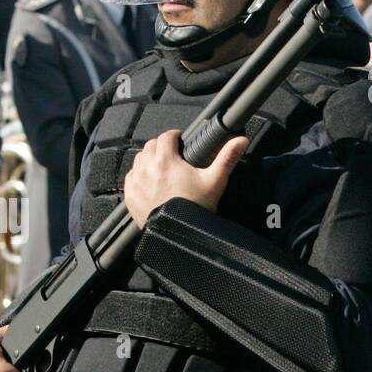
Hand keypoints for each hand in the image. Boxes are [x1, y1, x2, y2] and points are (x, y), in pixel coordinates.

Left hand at [123, 130, 248, 227]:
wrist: (178, 236)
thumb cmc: (195, 209)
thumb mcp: (214, 181)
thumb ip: (227, 157)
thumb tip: (241, 140)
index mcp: (165, 160)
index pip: (166, 136)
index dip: (174, 136)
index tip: (180, 140)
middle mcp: (146, 168)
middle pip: (150, 146)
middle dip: (161, 146)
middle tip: (172, 154)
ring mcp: (135, 183)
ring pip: (138, 160)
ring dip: (149, 159)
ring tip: (161, 167)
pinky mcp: (130, 196)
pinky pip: (130, 177)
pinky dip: (138, 175)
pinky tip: (149, 181)